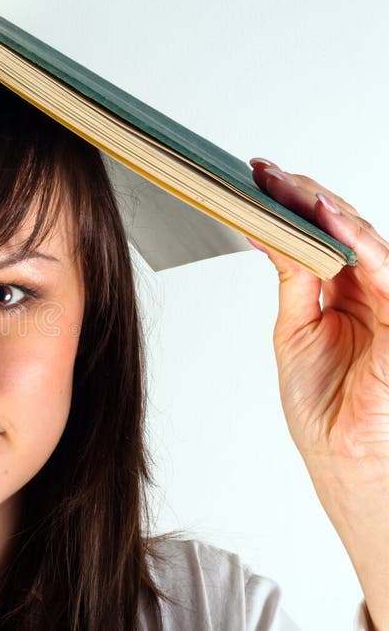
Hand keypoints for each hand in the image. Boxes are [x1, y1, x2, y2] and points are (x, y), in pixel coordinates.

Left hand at [248, 160, 388, 468]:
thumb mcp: (295, 330)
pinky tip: (329, 218)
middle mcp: (371, 291)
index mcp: (344, 292)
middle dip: (304, 195)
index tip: (256, 177)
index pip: (322, 234)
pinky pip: (385, 273)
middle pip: (344, 228)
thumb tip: (267, 231)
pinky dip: (358, 242)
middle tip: (265, 172)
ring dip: (327, 208)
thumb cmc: (322, 405)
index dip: (293, 203)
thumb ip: (293, 279)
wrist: (342, 459)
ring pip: (366, 240)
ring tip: (289, 184)